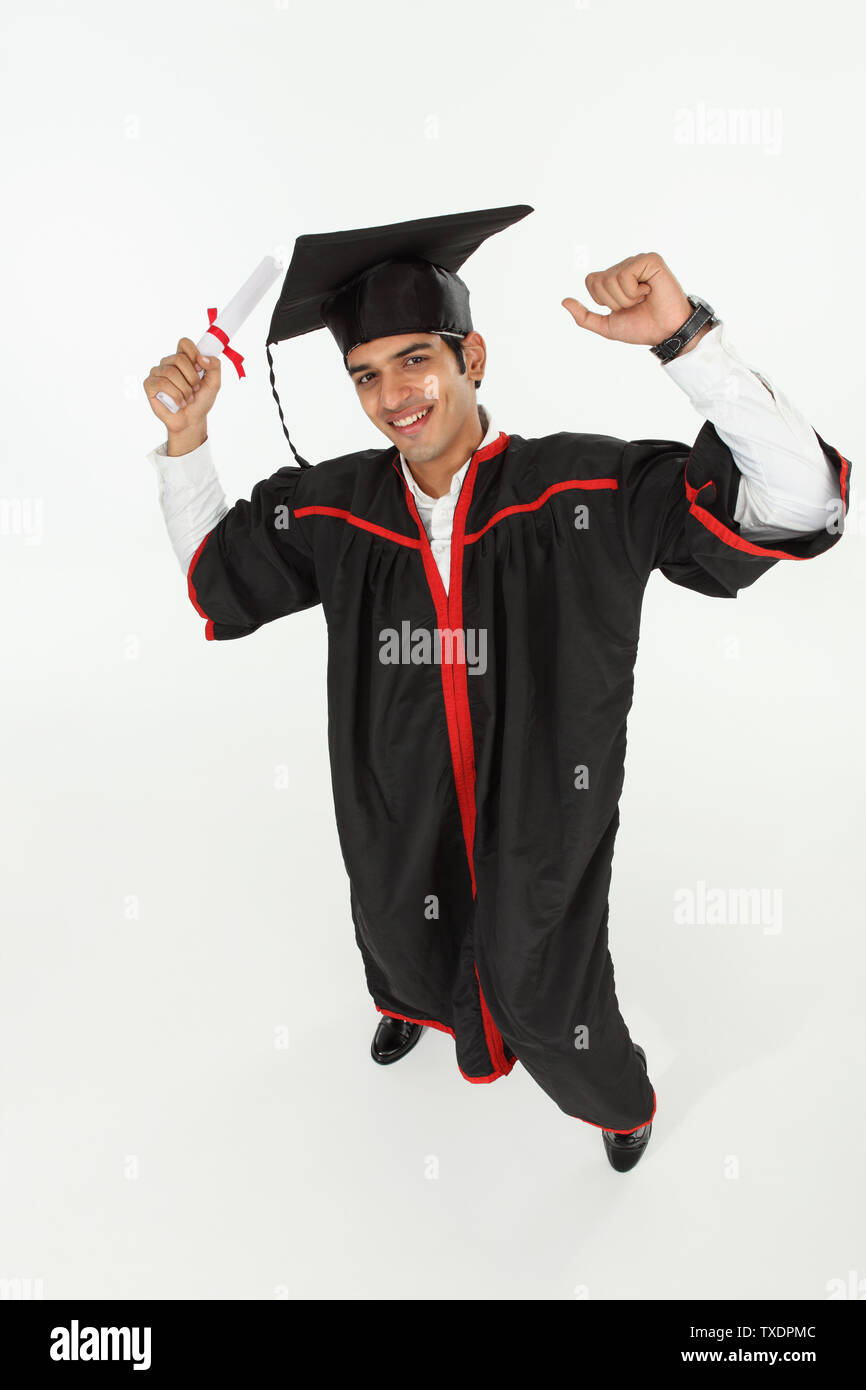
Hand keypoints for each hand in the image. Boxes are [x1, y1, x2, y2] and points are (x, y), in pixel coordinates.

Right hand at [143, 337, 220, 432]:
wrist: (191, 420)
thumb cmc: (200, 401)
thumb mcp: (214, 383)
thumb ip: (214, 366)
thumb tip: (201, 357)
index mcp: (183, 359)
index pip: (184, 343)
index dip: (193, 353)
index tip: (200, 369)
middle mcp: (168, 363)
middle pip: (179, 358)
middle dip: (192, 377)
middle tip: (195, 389)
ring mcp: (157, 373)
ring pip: (170, 371)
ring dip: (184, 389)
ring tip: (188, 399)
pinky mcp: (149, 384)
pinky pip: (162, 383)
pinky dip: (175, 395)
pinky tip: (179, 403)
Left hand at [562, 252, 693, 346]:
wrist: (665, 332)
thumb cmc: (641, 327)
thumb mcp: (607, 326)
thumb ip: (584, 316)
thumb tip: (564, 301)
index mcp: (614, 278)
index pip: (590, 281)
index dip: (602, 300)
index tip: (621, 307)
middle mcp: (625, 266)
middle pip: (599, 281)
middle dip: (614, 301)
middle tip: (635, 304)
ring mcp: (638, 261)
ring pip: (611, 278)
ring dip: (626, 298)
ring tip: (643, 298)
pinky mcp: (650, 260)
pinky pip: (626, 274)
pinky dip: (634, 291)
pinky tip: (649, 291)